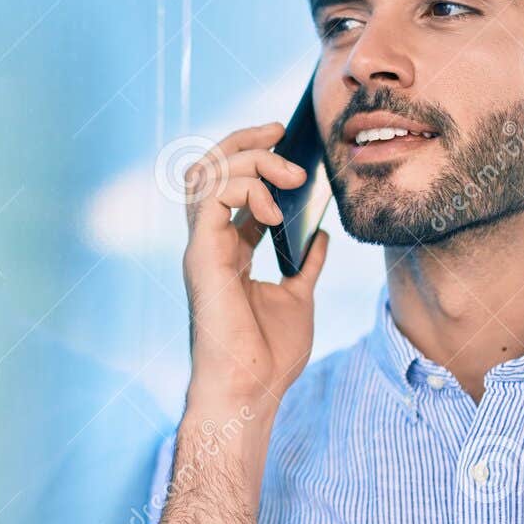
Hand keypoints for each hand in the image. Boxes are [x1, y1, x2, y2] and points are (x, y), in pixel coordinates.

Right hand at [180, 122, 329, 418]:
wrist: (252, 390)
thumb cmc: (268, 356)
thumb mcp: (299, 297)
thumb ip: (306, 264)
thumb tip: (320, 235)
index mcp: (229, 250)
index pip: (229, 185)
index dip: (254, 155)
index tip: (286, 141)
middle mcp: (210, 242)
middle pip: (208, 167)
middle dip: (242, 140)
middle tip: (280, 133)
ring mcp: (202, 246)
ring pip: (207, 173)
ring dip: (251, 160)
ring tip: (292, 176)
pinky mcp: (202, 255)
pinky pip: (213, 197)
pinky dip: (246, 189)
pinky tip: (276, 211)